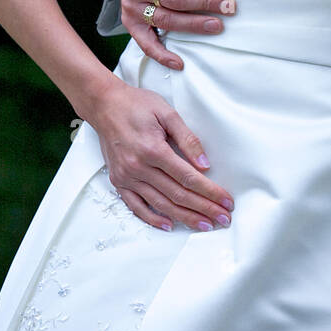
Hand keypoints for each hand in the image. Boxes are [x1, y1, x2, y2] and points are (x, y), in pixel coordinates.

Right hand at [90, 79, 233, 231]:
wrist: (104, 105)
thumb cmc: (136, 105)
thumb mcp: (167, 113)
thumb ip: (188, 140)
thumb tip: (205, 165)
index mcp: (153, 149)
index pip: (188, 178)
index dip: (210, 192)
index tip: (226, 201)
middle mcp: (138, 167)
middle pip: (177, 195)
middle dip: (204, 209)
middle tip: (223, 218)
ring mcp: (126, 177)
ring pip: (160, 204)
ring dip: (184, 217)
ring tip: (204, 225)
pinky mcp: (118, 181)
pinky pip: (136, 206)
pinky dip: (153, 219)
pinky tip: (170, 225)